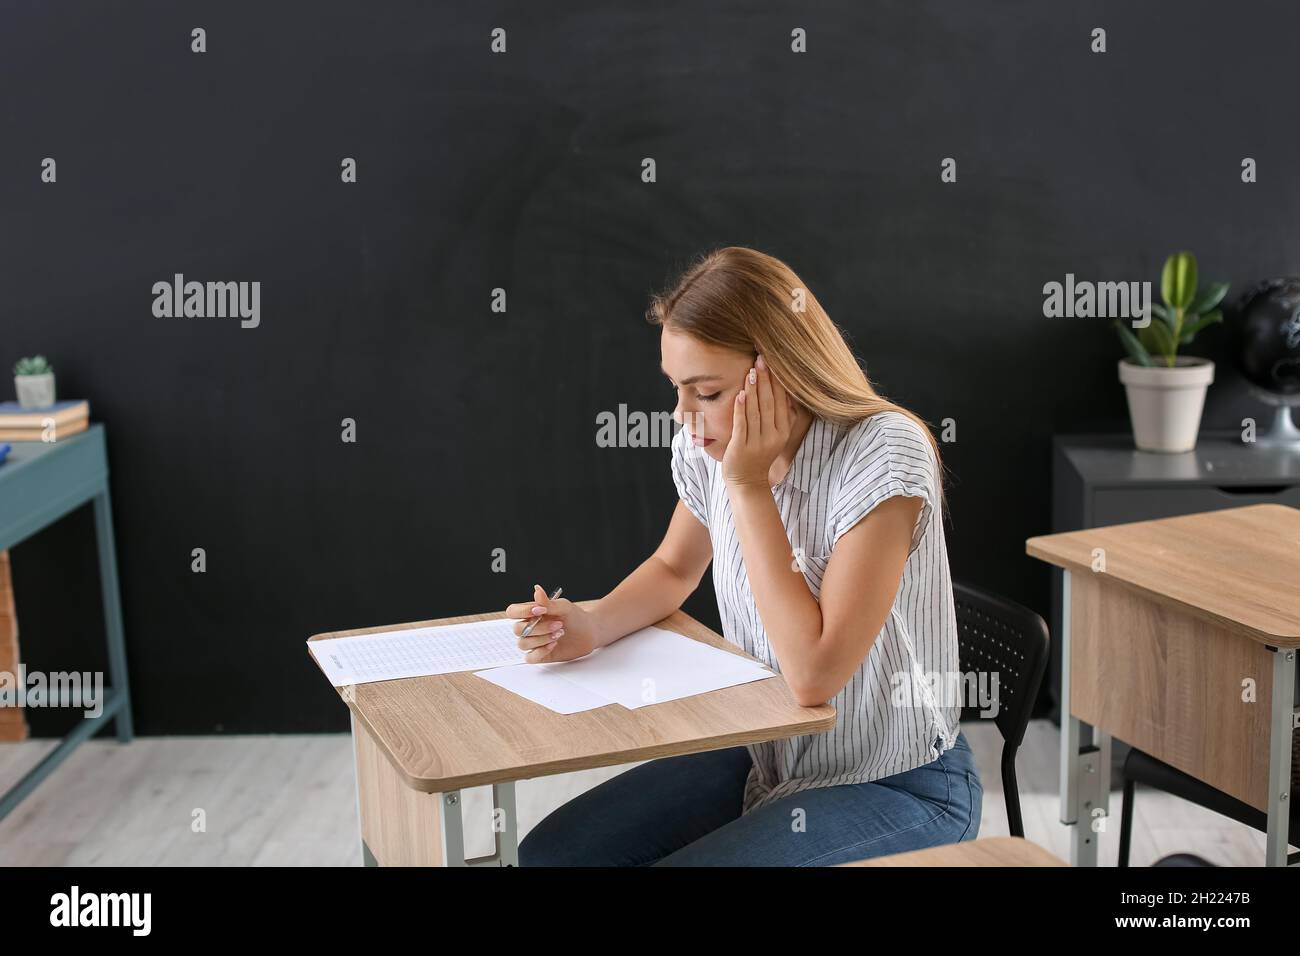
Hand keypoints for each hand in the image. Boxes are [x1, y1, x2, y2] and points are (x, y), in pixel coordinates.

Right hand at [504, 583, 597, 663]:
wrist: (589, 632)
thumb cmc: (575, 617)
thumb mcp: (563, 607)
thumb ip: (547, 602)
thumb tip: (537, 589)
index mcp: (531, 613)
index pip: (512, 612)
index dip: (522, 612)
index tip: (541, 610)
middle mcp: (529, 627)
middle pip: (517, 629)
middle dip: (538, 628)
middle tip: (558, 624)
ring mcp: (534, 642)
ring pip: (522, 644)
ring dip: (541, 639)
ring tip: (558, 634)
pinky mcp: (540, 655)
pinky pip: (530, 658)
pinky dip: (540, 652)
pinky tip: (553, 645)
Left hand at [722, 353, 793, 487]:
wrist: (747, 482)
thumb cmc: (758, 455)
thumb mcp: (775, 436)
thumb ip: (780, 417)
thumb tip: (785, 392)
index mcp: (782, 431)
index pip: (781, 401)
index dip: (777, 381)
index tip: (773, 363)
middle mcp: (773, 436)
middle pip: (769, 403)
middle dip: (765, 380)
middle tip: (761, 359)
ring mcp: (757, 443)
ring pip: (756, 411)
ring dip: (753, 389)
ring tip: (751, 371)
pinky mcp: (741, 448)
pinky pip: (742, 424)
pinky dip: (741, 409)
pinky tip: (740, 394)